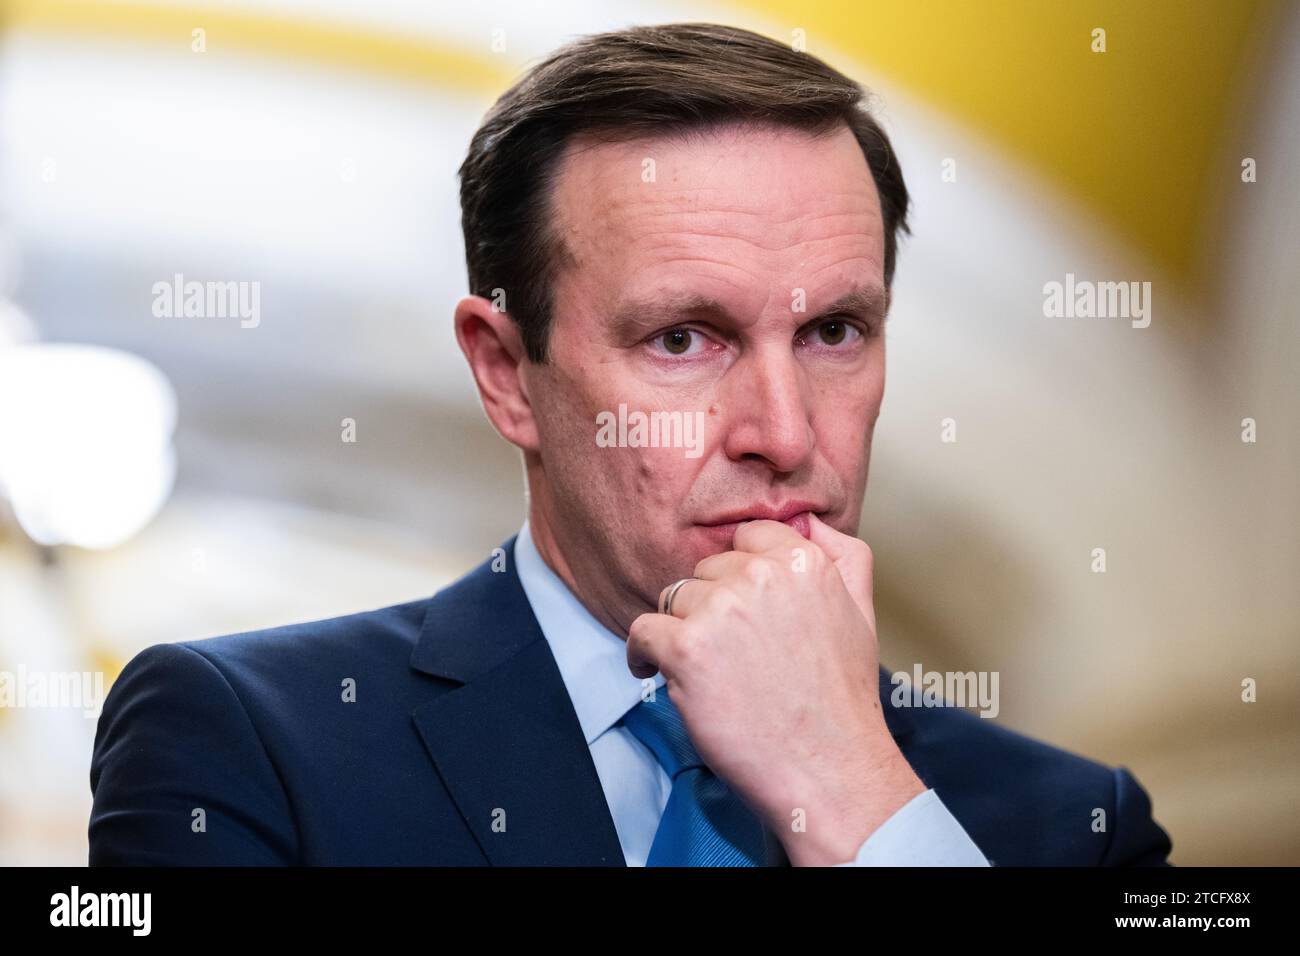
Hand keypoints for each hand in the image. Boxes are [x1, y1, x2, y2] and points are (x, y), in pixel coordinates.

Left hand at [626, 513, 924, 865]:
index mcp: (803, 562)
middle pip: (707, 569)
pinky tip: (656, 672)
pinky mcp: (687, 648)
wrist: (830, 769)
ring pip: (674, 598)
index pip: (746, 537)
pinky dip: (643, 653)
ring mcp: (722, 610)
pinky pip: (643, 631)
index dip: (738, 574)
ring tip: (700, 667)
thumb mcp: (863, 613)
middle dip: (711, 604)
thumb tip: (810, 522)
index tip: (738, 607)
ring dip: (680, 629)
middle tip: (728, 650)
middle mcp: (761, 576)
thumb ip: (844, 557)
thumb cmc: (842, 702)